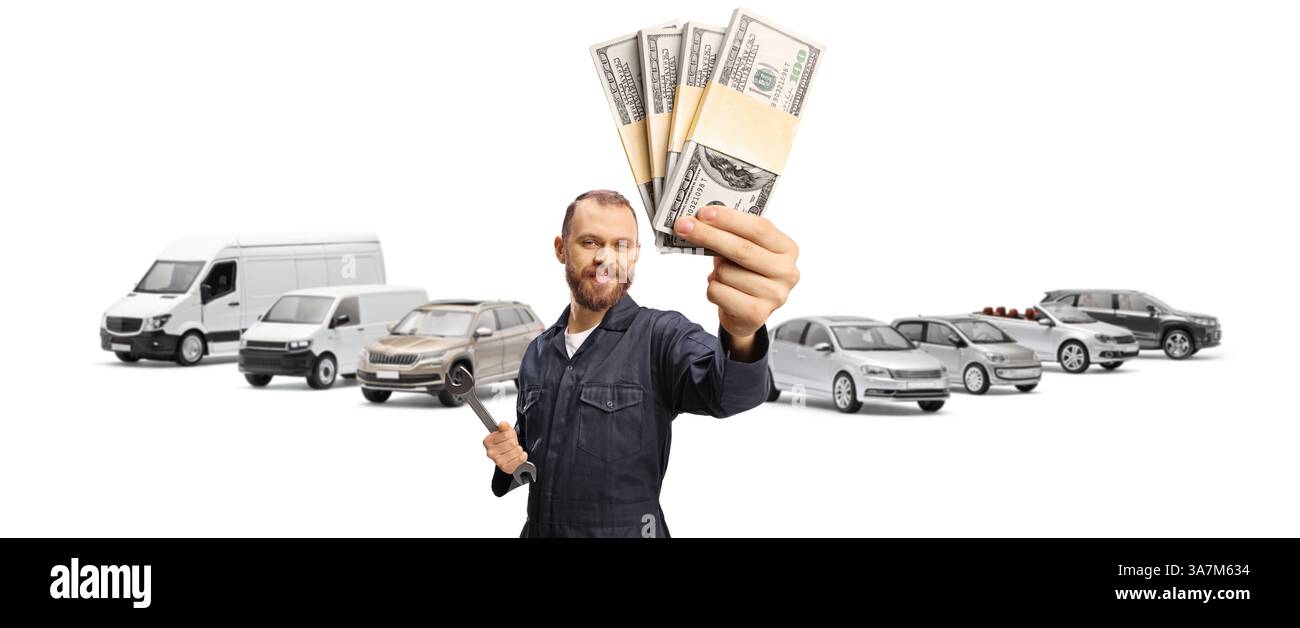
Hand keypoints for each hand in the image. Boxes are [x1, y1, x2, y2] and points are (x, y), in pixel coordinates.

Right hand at [483, 422, 527, 473]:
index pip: (506, 434)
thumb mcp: (506, 431)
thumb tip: (502, 425)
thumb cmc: (506, 442)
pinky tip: (520, 456)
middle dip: (515, 442)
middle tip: (512, 444)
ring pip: (516, 451)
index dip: (510, 434)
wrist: (509, 453)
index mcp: (488, 441)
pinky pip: (519, 460)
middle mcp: (490, 452)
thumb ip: (504, 426)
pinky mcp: (505, 468)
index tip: (508, 437)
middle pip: (512, 443)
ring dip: (519, 449)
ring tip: (514, 450)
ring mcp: (497, 461)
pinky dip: (522, 457)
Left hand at [673, 206, 798, 356]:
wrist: (748, 313)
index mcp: (787, 249)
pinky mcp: (757, 314)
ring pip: (725, 272)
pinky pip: (718, 292)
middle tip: (684, 226)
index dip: (729, 219)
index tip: (704, 212)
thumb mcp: (746, 248)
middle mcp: (787, 272)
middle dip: (708, 235)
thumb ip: (732, 233)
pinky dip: (712, 289)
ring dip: (715, 271)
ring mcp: (774, 295)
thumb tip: (700, 220)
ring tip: (722, 275)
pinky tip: (722, 291)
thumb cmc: (745, 273)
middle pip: (742, 248)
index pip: (759, 228)